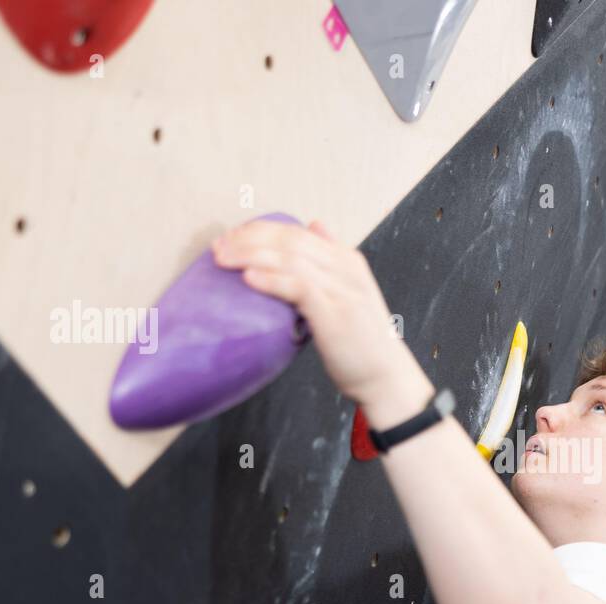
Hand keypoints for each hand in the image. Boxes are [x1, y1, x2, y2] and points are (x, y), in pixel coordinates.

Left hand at [212, 219, 408, 403]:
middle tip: (218, 247)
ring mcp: (342, 289)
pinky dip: (272, 279)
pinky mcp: (335, 313)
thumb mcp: (349, 291)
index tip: (231, 238)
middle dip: (249, 239)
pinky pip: (299, 287)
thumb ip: (331, 260)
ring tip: (223, 260)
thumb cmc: (362, 341)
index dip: (259, 230)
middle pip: (290, 240)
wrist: (387, 376)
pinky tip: (249, 278)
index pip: (296, 232)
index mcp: (347, 260)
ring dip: (252, 255)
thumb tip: (314, 224)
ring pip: (291, 258)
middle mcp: (346, 268)